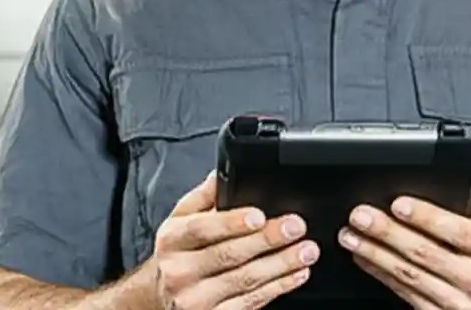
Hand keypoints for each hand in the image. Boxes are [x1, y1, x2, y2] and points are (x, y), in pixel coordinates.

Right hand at [152, 171, 317, 308]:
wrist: (164, 296)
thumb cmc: (179, 253)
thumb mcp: (181, 221)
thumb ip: (203, 197)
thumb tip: (221, 173)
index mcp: (171, 240)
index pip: (201, 229)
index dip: (232, 223)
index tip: (260, 215)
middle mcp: (179, 271)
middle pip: (227, 255)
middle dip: (267, 240)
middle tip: (295, 227)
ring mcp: (195, 300)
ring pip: (245, 280)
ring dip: (281, 265)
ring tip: (306, 250)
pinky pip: (252, 302)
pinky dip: (278, 287)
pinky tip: (296, 274)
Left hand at [339, 184, 470, 309]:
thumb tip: (464, 183)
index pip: (457, 232)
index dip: (425, 217)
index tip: (397, 204)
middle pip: (425, 254)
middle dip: (387, 232)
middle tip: (361, 216)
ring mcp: (459, 304)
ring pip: (409, 276)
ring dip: (374, 253)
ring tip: (351, 235)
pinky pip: (403, 292)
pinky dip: (379, 273)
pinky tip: (364, 256)